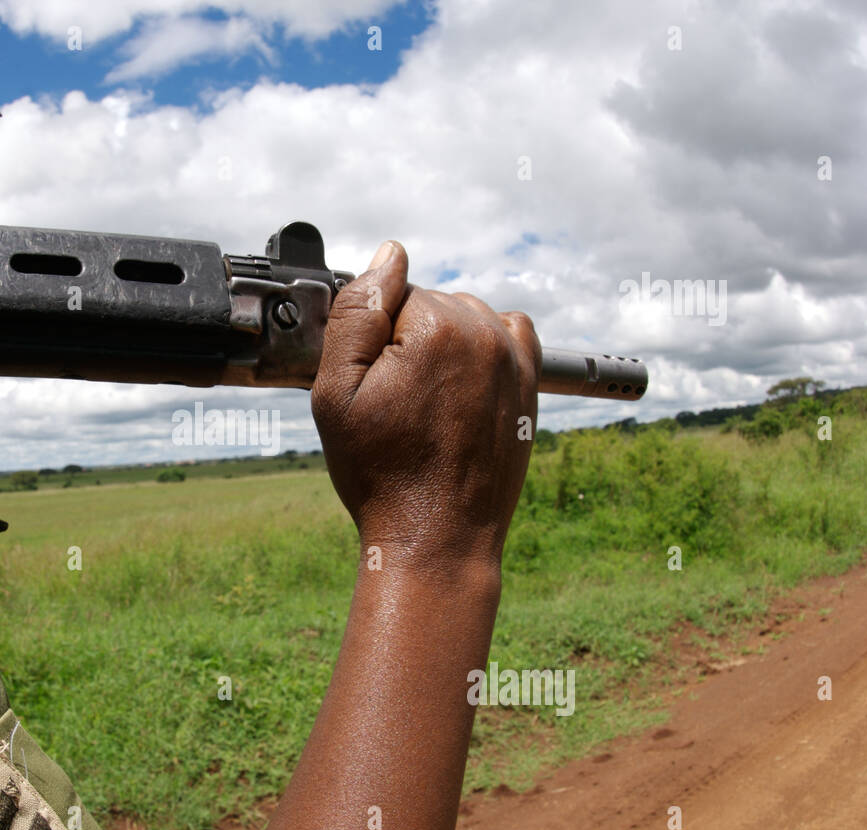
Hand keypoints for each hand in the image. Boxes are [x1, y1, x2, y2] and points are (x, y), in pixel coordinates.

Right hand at [311, 240, 540, 576]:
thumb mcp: (336, 392)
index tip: (370, 383)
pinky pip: (508, 335)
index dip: (371, 338)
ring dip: (441, 346)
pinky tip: (459, 386)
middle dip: (405, 339)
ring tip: (424, 404)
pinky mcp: (530, 385)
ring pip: (465, 320)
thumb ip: (354, 313)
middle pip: (430, 304)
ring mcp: (515, 359)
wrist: (436, 537)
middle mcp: (486, 334)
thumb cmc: (381, 472)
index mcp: (438, 327)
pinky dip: (482, 348)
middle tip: (392, 401)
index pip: (392, 294)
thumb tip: (388, 256)